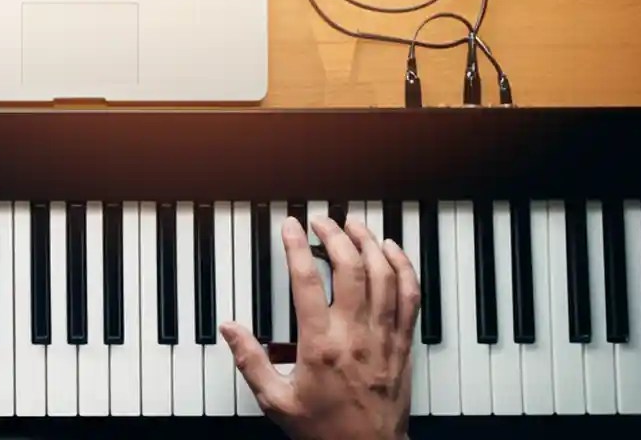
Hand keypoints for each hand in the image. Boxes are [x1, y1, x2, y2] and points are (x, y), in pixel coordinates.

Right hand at [220, 217, 419, 439]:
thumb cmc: (325, 430)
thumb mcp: (275, 400)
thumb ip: (251, 361)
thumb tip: (230, 329)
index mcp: (321, 345)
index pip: (307, 281)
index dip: (297, 247)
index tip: (291, 227)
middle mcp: (356, 334)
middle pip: (351, 267)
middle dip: (335, 235)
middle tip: (321, 221)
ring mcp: (384, 336)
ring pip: (384, 274)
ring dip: (369, 242)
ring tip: (354, 225)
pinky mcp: (403, 343)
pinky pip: (410, 295)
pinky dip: (403, 267)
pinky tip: (392, 251)